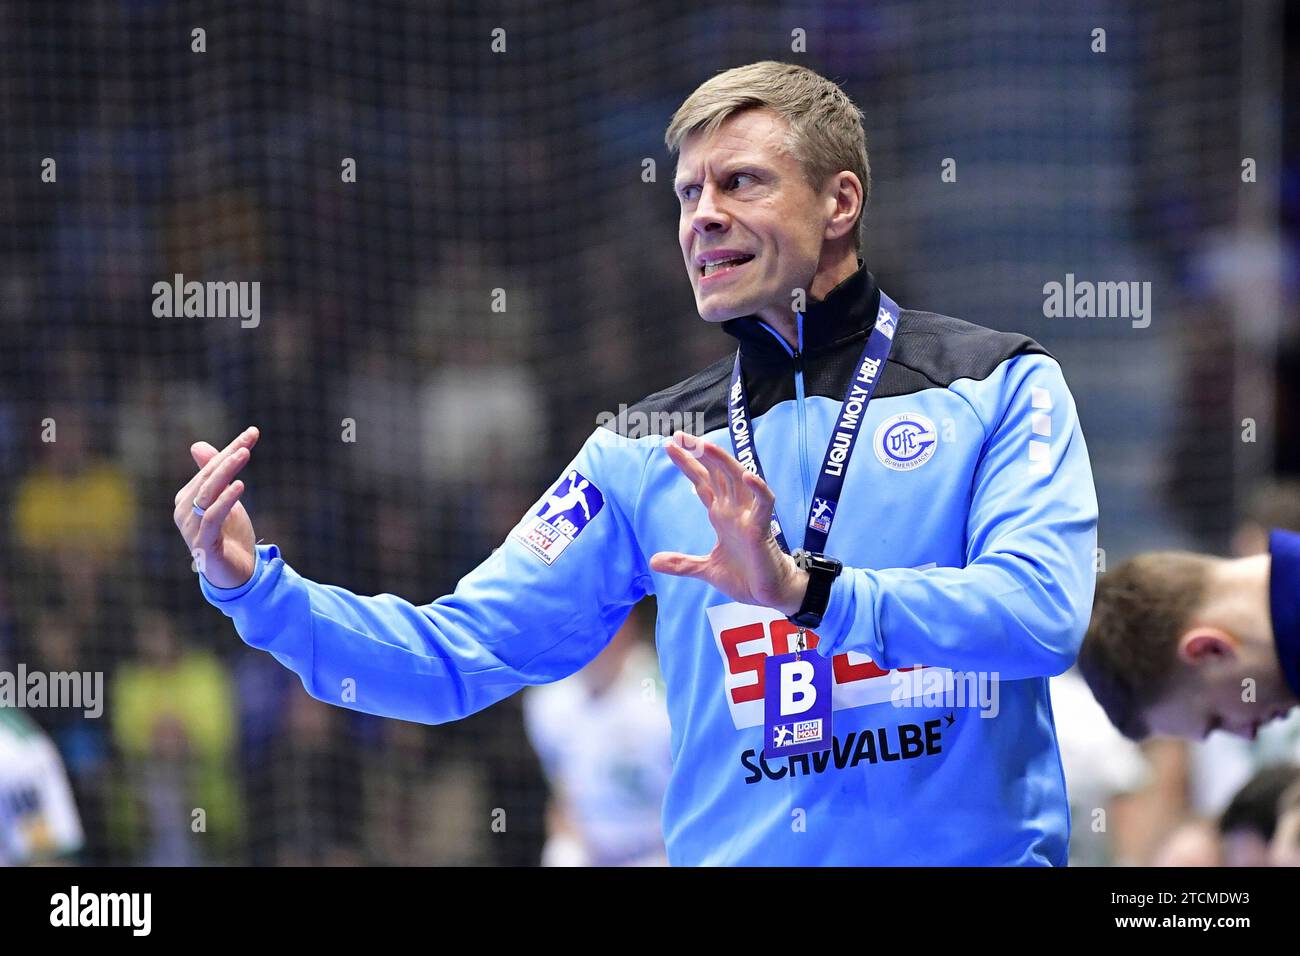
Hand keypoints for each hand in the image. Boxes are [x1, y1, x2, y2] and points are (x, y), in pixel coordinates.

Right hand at [173, 427, 259, 588]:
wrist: (236, 575)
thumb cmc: (229, 536)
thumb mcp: (226, 501)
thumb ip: (215, 476)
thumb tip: (197, 445)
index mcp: (187, 499)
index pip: (209, 468)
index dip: (230, 449)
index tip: (252, 432)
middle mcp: (184, 511)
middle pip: (208, 477)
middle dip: (228, 456)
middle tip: (249, 439)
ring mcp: (192, 529)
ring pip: (208, 494)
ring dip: (226, 472)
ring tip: (243, 455)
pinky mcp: (204, 545)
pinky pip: (212, 518)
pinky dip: (225, 500)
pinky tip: (240, 485)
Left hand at [649, 432, 808, 614]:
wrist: (768, 594)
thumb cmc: (744, 577)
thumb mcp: (705, 569)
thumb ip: (682, 563)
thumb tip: (653, 561)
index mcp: (721, 515)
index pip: (702, 482)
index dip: (688, 463)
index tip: (670, 445)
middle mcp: (734, 510)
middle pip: (716, 474)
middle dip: (699, 454)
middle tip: (680, 436)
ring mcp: (748, 516)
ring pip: (737, 480)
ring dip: (723, 462)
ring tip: (705, 446)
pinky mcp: (762, 528)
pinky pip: (763, 503)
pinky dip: (757, 489)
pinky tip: (747, 477)